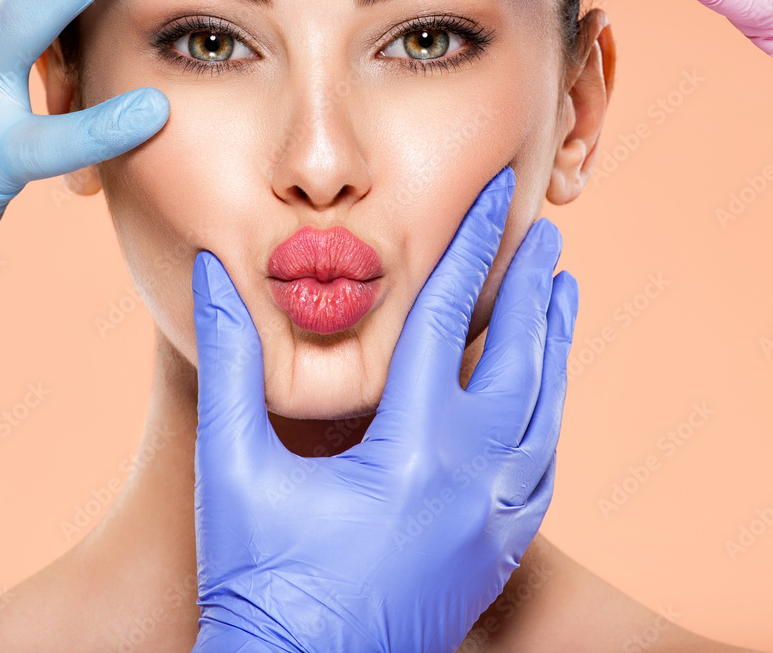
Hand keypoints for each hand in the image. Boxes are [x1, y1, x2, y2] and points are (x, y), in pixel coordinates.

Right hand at [190, 165, 577, 652]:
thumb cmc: (259, 582)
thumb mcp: (232, 466)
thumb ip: (228, 361)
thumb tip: (212, 275)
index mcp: (411, 451)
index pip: (448, 318)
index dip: (472, 245)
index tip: (499, 192)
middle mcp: (470, 483)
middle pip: (520, 358)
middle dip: (533, 285)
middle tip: (547, 230)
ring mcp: (493, 523)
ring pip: (548, 412)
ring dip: (555, 345)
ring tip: (563, 293)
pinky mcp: (497, 555)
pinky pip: (544, 467)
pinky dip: (551, 412)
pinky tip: (546, 394)